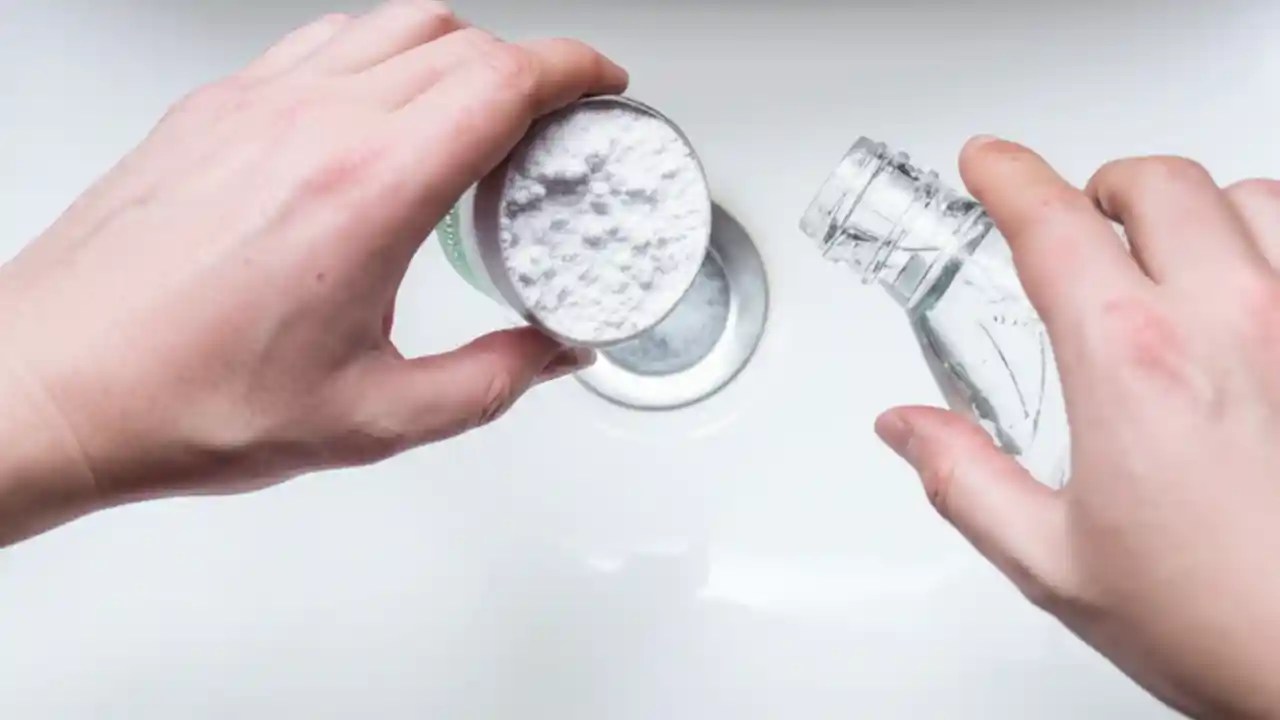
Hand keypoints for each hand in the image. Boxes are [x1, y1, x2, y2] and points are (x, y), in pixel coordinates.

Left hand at [0, 1, 624, 544]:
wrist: (55, 382)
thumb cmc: (184, 397)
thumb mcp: (372, 417)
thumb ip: (489, 382)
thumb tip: (552, 352)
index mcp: (367, 189)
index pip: (502, 79)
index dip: (572, 68)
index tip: (601, 84)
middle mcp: (312, 122)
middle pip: (458, 38)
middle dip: (526, 64)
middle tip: (552, 115)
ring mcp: (255, 102)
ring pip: (390, 21)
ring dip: (455, 49)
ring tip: (474, 109)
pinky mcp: (212, 107)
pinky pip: (322, 40)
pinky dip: (380, 53)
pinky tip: (380, 112)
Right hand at [876, 137, 1279, 717]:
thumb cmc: (1218, 623)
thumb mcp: (1053, 561)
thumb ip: (963, 479)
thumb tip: (906, 428)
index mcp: (1130, 363)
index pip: (1054, 224)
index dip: (1007, 176)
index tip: (988, 164)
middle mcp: (1227, 323)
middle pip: (1153, 184)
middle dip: (1096, 188)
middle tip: (1072, 222)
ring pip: (1246, 196)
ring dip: (1189, 210)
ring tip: (1160, 254)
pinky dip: (1265, 237)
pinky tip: (1243, 282)